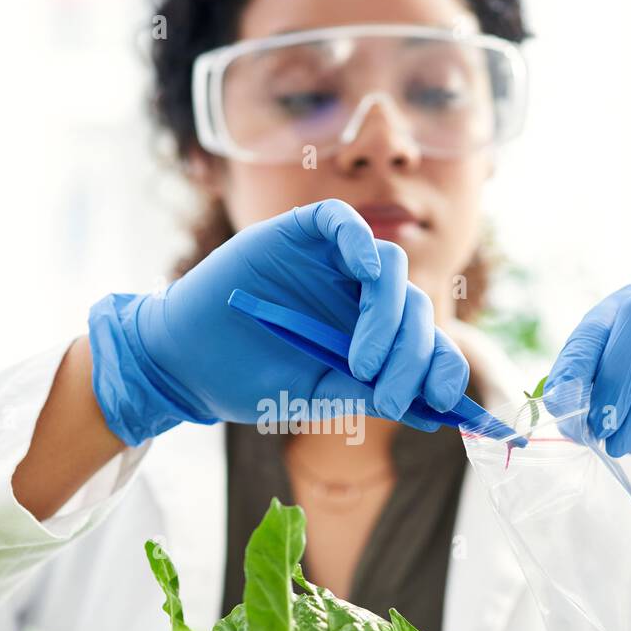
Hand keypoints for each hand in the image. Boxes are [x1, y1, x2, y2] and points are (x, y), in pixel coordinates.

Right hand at [87, 199, 469, 445]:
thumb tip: (431, 407)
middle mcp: (361, 294)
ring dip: (390, 318)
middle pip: (413, 307)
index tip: (444, 405)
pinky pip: (343, 223)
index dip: (443, 367)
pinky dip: (360, 242)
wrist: (185, 363)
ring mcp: (333, 261)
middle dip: (413, 354)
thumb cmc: (248, 380)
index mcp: (373, 333)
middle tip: (391, 395)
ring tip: (364, 365)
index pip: (426, 340)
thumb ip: (368, 392)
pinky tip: (362, 274)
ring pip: (391, 269)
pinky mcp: (302, 233)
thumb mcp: (316, 395)